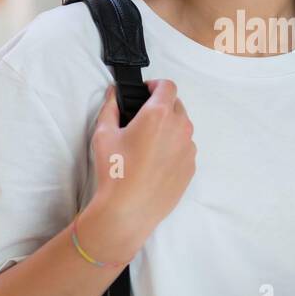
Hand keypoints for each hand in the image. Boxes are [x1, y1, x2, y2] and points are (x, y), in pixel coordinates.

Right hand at [87, 79, 196, 249]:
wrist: (129, 210)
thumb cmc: (115, 171)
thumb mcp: (103, 134)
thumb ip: (110, 107)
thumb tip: (113, 94)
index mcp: (158, 114)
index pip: (167, 86)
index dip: (156, 85)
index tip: (146, 92)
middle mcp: (179, 127)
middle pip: (177, 105)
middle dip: (162, 106)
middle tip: (143, 119)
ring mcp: (188, 148)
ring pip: (183, 128)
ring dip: (169, 128)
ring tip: (149, 143)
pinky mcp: (191, 166)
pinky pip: (185, 148)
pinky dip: (174, 148)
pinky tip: (156, 161)